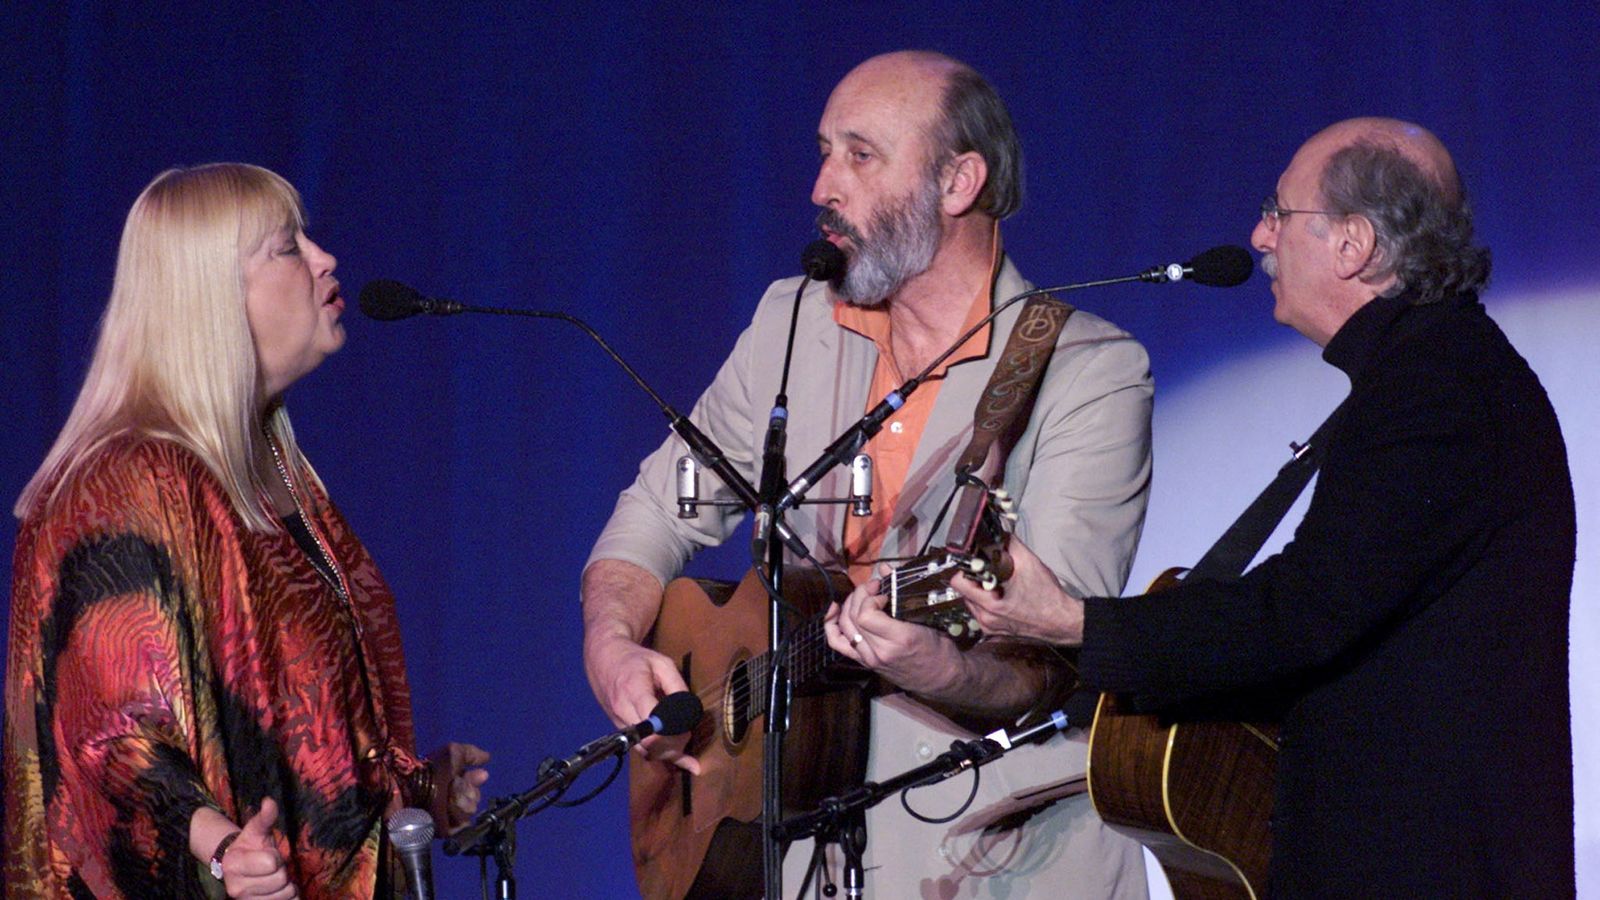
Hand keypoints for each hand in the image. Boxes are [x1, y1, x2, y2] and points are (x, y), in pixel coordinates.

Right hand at [221, 797, 296, 898]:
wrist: (239, 869)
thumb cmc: (250, 847)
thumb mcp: (256, 830)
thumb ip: (265, 817)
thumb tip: (269, 802)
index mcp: (233, 865)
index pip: (272, 863)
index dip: (275, 856)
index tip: (269, 854)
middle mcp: (235, 888)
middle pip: (280, 880)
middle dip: (282, 871)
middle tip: (274, 868)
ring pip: (284, 895)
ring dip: (287, 886)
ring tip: (276, 879)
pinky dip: (289, 898)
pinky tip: (280, 892)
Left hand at [426, 742, 491, 833]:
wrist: (418, 787)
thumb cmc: (435, 768)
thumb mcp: (454, 753)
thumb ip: (472, 754)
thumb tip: (487, 758)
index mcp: (452, 781)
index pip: (474, 782)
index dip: (476, 778)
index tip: (480, 774)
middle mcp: (452, 798)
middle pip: (475, 796)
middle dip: (467, 789)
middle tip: (453, 785)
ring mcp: (449, 814)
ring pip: (471, 809)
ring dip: (462, 800)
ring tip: (448, 796)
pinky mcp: (447, 829)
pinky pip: (464, 822)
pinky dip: (458, 813)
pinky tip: (449, 807)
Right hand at [583, 637, 700, 774]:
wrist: (604, 660)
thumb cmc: (636, 660)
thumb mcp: (663, 664)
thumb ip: (677, 687)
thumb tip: (690, 713)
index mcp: (634, 692)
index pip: (652, 724)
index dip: (673, 732)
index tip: (687, 727)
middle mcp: (623, 712)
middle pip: (650, 743)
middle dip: (674, 744)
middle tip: (688, 733)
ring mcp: (620, 724)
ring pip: (646, 751)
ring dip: (668, 752)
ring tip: (684, 741)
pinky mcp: (621, 731)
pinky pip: (642, 749)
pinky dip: (661, 754)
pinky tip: (684, 762)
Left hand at [822, 566, 966, 697]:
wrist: (939, 679)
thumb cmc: (938, 648)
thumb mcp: (926, 619)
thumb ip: (902, 592)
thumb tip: (883, 568)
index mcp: (898, 640)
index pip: (865, 615)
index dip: (870, 597)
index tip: (884, 592)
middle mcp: (879, 651)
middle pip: (853, 617)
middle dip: (860, 594)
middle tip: (873, 586)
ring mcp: (868, 659)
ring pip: (844, 626)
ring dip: (850, 604)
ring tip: (863, 595)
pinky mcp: (863, 662)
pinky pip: (837, 642)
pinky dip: (831, 625)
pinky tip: (834, 609)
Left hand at [950, 536, 1084, 644]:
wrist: (1063, 621)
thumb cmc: (1049, 597)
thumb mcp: (1030, 564)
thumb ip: (1010, 545)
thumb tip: (998, 532)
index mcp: (990, 605)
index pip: (958, 583)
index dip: (965, 568)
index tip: (975, 562)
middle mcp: (986, 620)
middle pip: (964, 592)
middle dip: (975, 579)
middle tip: (990, 571)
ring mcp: (990, 629)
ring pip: (973, 603)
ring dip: (981, 591)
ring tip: (999, 584)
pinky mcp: (996, 633)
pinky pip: (982, 613)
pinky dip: (988, 603)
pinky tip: (1004, 596)